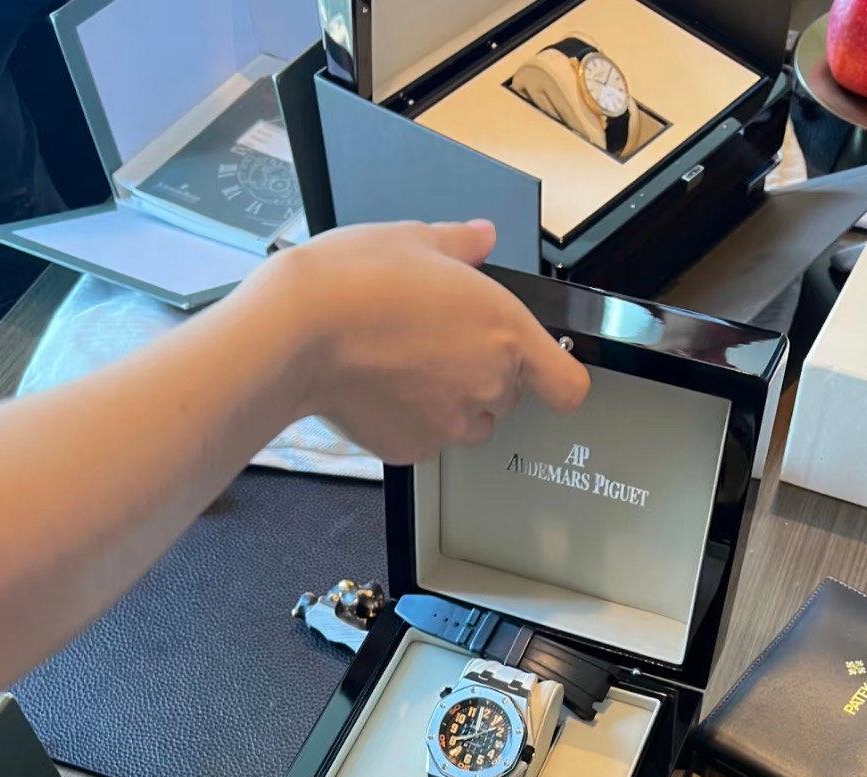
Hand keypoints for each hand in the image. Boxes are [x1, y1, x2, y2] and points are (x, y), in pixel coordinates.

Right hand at [254, 219, 589, 461]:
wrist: (297, 333)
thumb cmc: (354, 283)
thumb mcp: (415, 238)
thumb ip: (461, 244)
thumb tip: (481, 237)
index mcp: (505, 331)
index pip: (568, 386)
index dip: (557, 377)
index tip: (544, 368)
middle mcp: (488, 385)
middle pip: (510, 396)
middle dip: (483, 374)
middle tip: (437, 343)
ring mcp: (451, 423)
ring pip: (470, 422)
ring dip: (452, 403)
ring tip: (405, 366)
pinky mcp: (414, 449)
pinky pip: (427, 439)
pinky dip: (411, 421)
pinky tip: (381, 387)